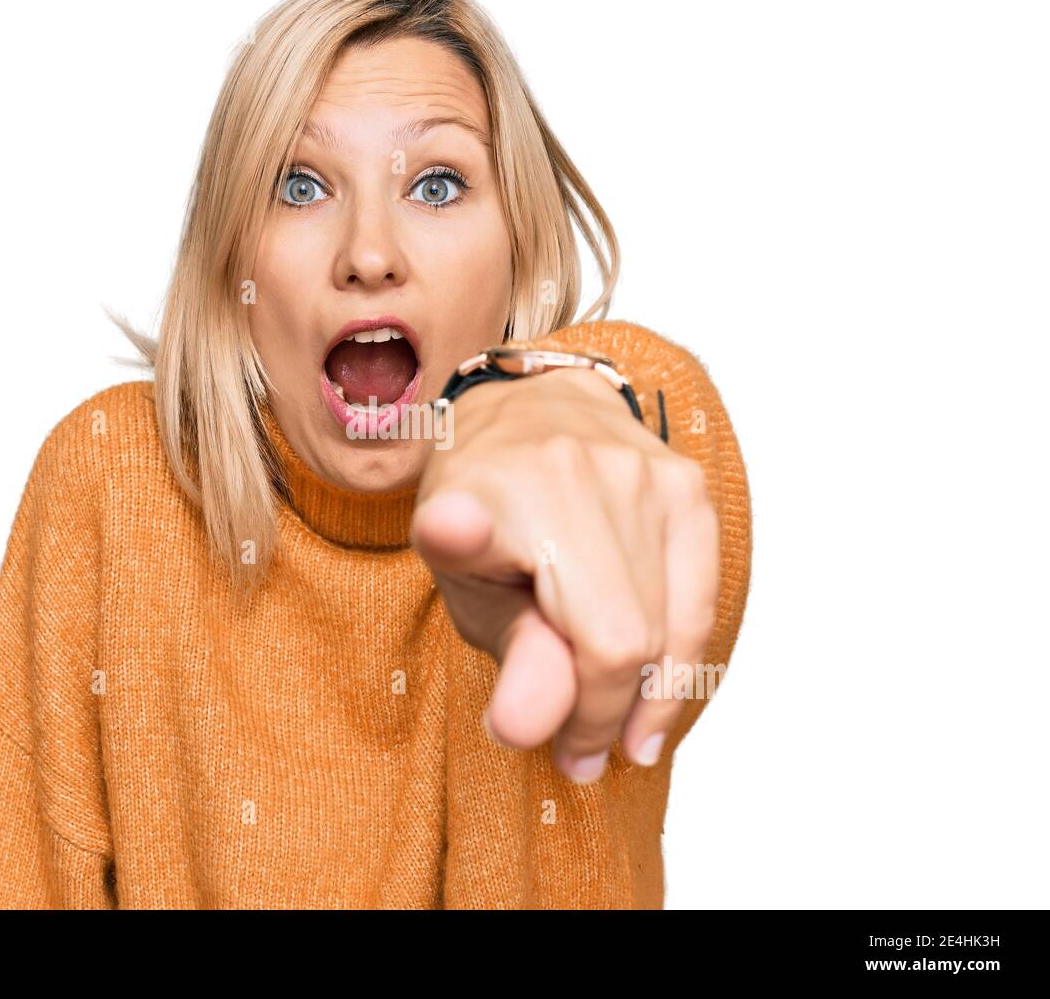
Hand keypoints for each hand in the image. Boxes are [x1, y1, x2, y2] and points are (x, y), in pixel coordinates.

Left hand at [411, 366, 719, 782]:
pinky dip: (679, 665)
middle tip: (577, 752)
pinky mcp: (688, 485)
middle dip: (602, 716)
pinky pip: (701, 601)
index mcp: (493, 500)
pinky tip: (652, 711)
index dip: (564, 699)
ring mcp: (643, 473)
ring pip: (669, 629)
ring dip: (643, 699)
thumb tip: (530, 730)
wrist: (528, 409)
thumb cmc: (483, 511)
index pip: (564, 629)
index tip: (540, 742)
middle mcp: (572, 473)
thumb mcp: (461, 586)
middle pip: (625, 641)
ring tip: (612, 738)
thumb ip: (509, 655)